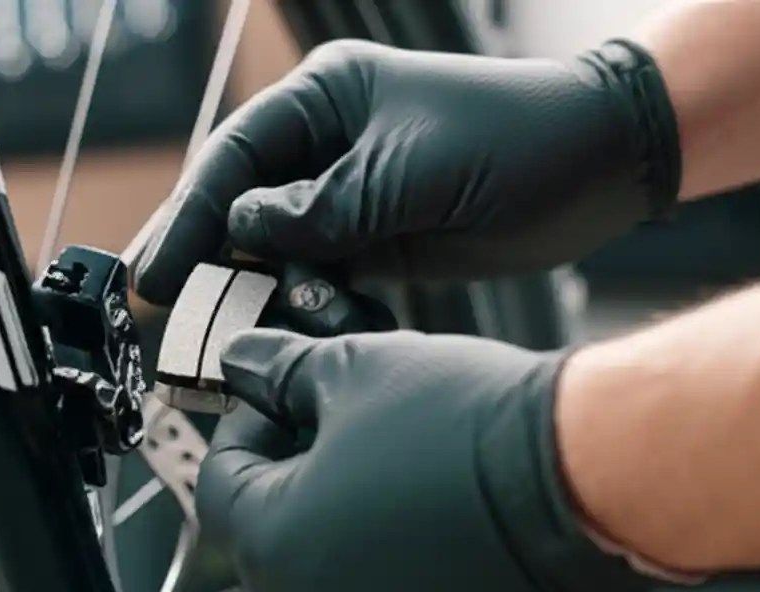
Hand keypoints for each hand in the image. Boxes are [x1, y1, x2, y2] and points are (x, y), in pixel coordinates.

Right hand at [133, 39, 680, 304]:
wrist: (603, 167)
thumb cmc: (519, 141)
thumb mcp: (413, 172)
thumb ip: (324, 207)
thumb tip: (243, 231)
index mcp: (325, 98)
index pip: (235, 158)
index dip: (188, 216)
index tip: (156, 273)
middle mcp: (326, 143)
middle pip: (241, 204)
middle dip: (206, 259)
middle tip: (160, 312)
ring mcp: (348, 193)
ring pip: (278, 249)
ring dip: (267, 290)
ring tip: (255, 326)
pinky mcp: (374, 238)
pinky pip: (320, 275)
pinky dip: (312, 304)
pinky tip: (311, 324)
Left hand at [198, 329, 653, 591]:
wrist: (589, 476)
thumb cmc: (469, 422)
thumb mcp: (353, 369)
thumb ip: (278, 373)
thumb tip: (245, 363)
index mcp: (274, 548)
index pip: (222, 484)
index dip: (249, 426)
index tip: (284, 396)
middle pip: (276, 537)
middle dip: (299, 476)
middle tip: (347, 426)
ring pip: (339, 581)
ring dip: (353, 527)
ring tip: (407, 469)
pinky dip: (410, 572)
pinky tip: (448, 522)